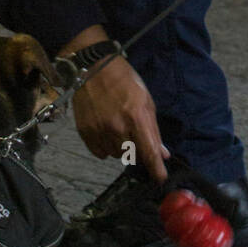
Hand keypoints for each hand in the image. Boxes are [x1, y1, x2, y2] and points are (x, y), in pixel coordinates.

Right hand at [71, 56, 169, 183]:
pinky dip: (105, 147)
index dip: (156, 169)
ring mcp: (99, 129)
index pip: (148, 151)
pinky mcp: (85, 131)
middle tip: (134, 135)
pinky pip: (99, 152)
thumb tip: (162, 154)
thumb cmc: (125, 81)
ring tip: (118, 128)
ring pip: (114, 154)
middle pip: (131, 155)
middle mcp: (117, 126)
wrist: (94, 67)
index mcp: (136, 116)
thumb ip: (153, 130)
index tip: (161, 179)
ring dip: (120, 148)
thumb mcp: (146, 101)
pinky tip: (106, 133)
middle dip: (136, 150)